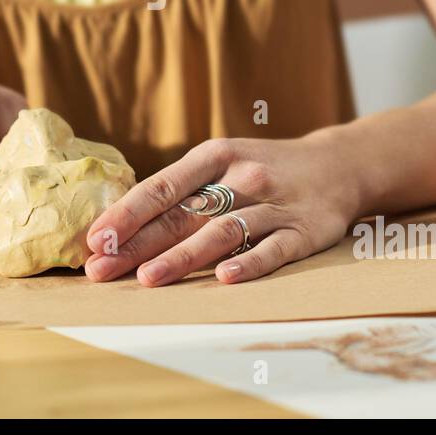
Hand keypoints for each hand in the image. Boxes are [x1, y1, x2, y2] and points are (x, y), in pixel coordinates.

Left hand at [83, 131, 365, 285]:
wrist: (341, 164)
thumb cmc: (265, 168)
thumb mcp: (224, 161)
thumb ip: (184, 188)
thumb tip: (121, 223)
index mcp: (216, 156)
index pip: (162, 187)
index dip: (126, 214)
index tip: (95, 239)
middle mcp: (242, 177)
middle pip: (183, 214)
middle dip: (138, 244)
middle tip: (101, 269)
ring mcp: (274, 205)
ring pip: (222, 232)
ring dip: (183, 256)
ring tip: (148, 279)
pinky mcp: (304, 231)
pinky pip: (273, 249)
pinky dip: (249, 264)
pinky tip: (224, 278)